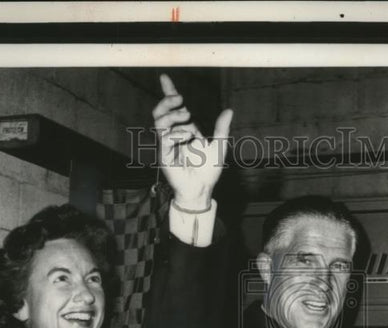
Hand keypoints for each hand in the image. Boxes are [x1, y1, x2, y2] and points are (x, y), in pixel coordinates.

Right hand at [152, 73, 232, 209]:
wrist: (201, 189)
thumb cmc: (209, 171)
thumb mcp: (219, 146)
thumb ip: (222, 128)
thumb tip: (229, 110)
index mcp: (185, 130)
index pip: (173, 108)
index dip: (168, 92)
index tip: (164, 77)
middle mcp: (174, 135)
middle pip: (161, 111)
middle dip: (168, 100)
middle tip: (182, 101)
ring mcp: (168, 145)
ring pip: (159, 121)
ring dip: (172, 115)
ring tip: (187, 119)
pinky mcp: (165, 155)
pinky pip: (165, 137)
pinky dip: (176, 133)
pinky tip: (187, 138)